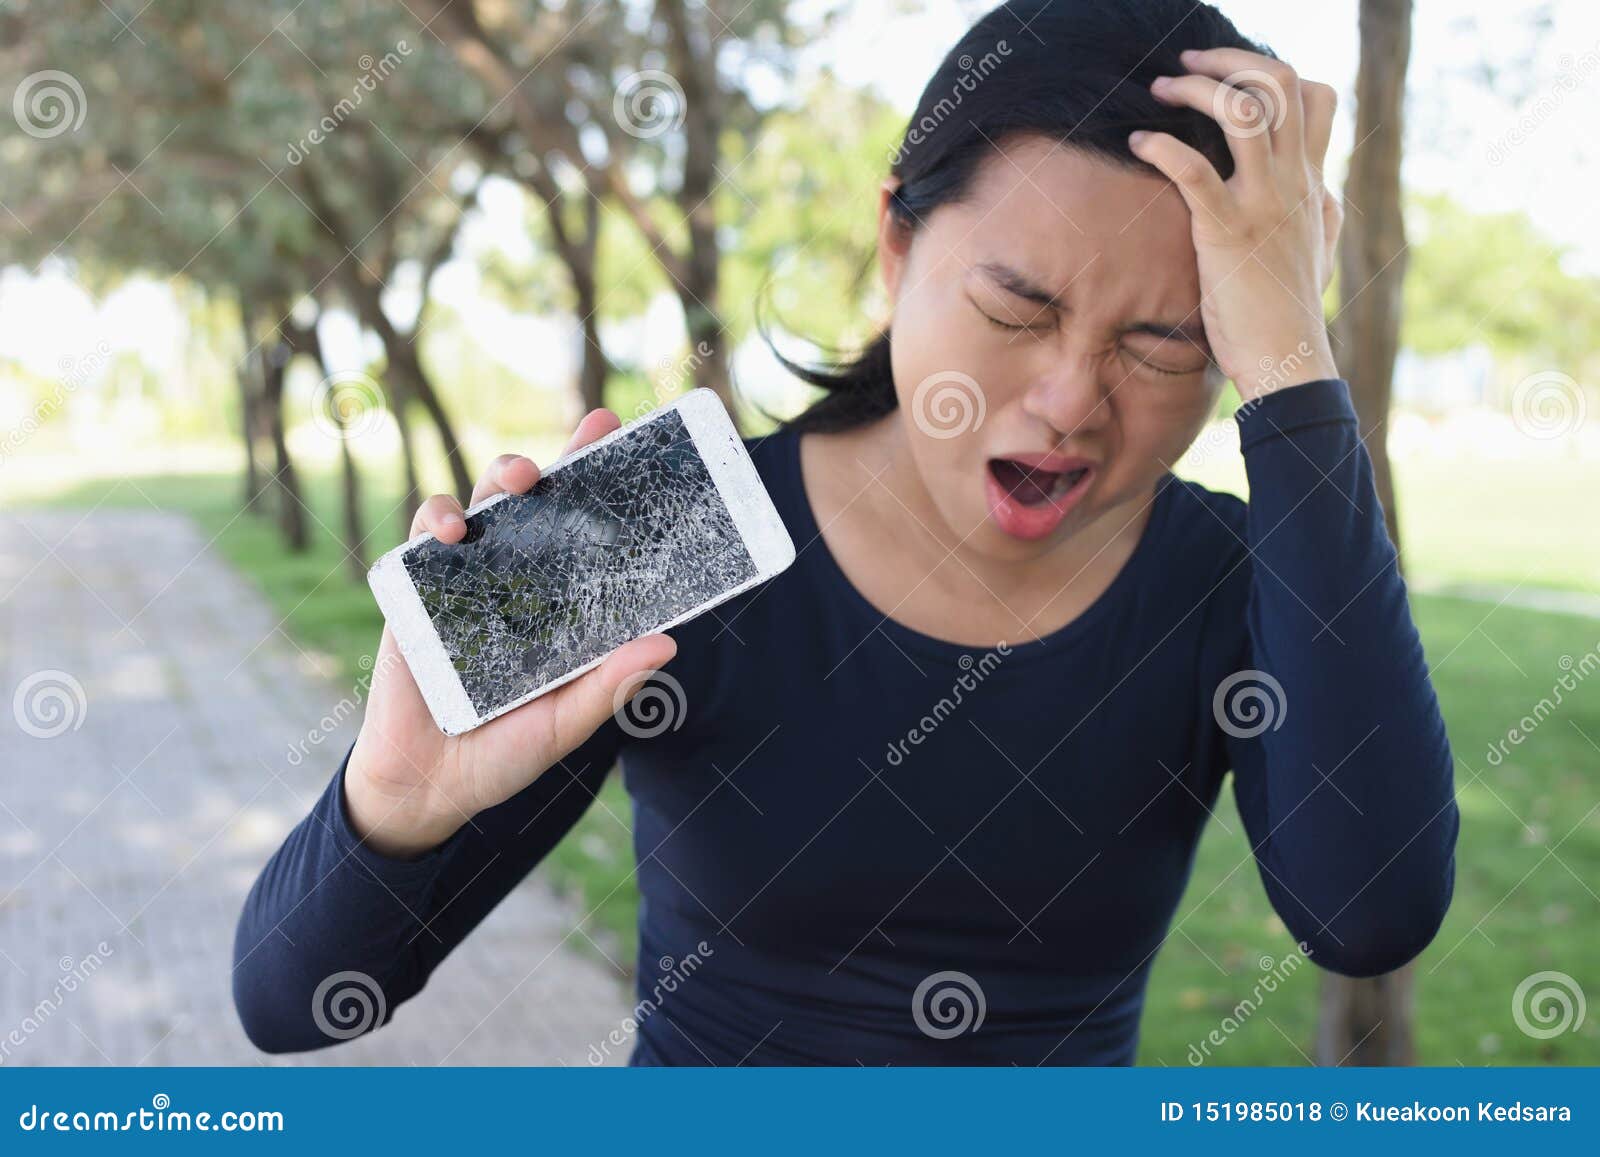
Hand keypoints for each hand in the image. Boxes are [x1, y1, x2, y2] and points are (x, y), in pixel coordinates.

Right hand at [343, 408, 677, 857]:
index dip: (599, 479)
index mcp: (558, 602)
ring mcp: (464, 580)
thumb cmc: (504, 754)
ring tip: (522, 482)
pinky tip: (455, 531)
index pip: (583, 531)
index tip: (621, 432)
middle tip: (583, 443)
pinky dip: (437, 521)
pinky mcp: (415, 592)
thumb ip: (608, 687)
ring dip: (500, 479)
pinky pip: (422, 538)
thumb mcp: (565, 724)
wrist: (425, 788)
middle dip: (556, 461)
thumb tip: (667, 643)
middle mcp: (515, 580)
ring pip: (482, 504)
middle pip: (534, 503)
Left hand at [1132, 47, 1343, 400]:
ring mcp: (1264, 203)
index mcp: (1314, 182)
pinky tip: (1138, 143)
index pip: (1316, 95)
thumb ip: (1322, 212)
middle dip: (1231, 60)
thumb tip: (1325, 191)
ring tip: (1159, 90)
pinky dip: (1161, 145)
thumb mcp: (1321, 251)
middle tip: (1187, 62)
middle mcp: (1294, 182)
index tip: (1232, 77)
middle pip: (1280, 84)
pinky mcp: (1226, 232)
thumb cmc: (1292, 313)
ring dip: (1196, 88)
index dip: (1274, 71)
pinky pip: (1192, 168)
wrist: (1288, 361)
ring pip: (1243, 110)